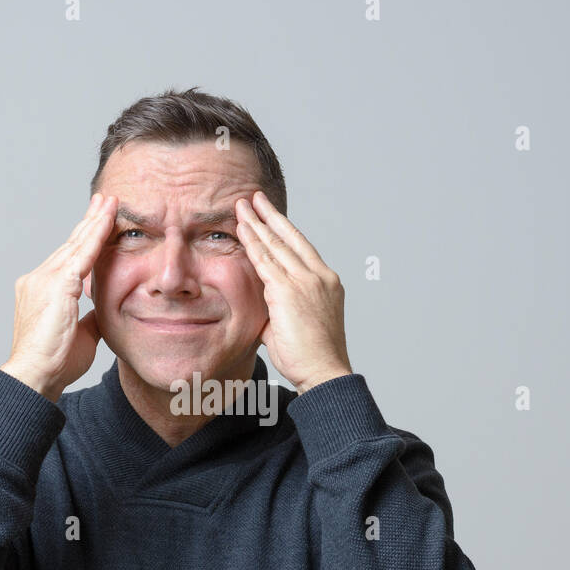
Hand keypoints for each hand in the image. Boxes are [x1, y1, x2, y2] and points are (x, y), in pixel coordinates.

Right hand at [1, 193, 112, 400]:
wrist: (36, 375)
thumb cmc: (54, 362)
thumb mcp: (80, 335)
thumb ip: (90, 318)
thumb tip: (103, 311)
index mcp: (42, 290)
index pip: (68, 258)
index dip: (84, 239)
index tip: (96, 221)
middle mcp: (39, 278)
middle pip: (70, 244)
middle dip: (89, 221)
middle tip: (104, 199)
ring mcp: (44, 279)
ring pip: (76, 244)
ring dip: (95, 221)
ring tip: (110, 202)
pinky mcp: (56, 284)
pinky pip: (82, 254)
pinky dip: (96, 235)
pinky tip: (108, 220)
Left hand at [235, 191, 351, 393]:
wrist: (323, 371)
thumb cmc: (311, 357)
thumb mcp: (297, 324)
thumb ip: (279, 309)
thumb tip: (261, 306)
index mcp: (326, 283)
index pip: (302, 249)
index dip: (284, 230)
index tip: (271, 217)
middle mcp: (320, 276)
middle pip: (290, 238)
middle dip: (269, 216)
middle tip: (254, 197)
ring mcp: (306, 281)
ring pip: (276, 245)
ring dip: (257, 223)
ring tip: (243, 205)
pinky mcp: (289, 290)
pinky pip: (265, 261)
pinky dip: (252, 242)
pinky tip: (242, 228)